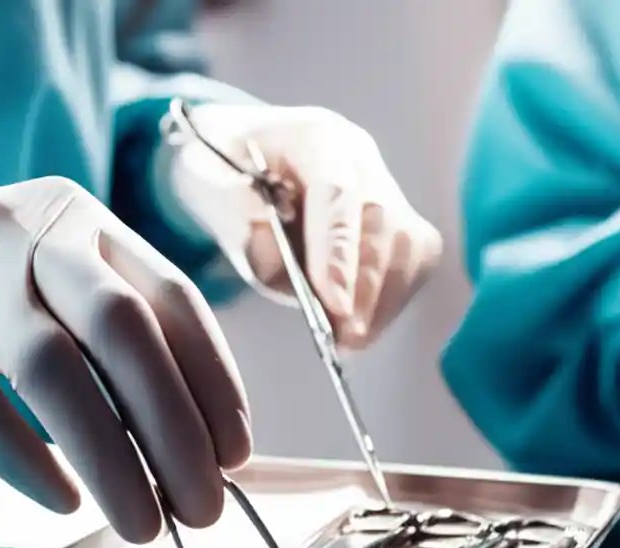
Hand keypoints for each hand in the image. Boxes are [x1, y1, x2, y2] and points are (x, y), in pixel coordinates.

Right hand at [0, 179, 251, 541]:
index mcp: (80, 221)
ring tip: (145, 521)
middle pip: (122, 328)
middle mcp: (28, 233)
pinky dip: (26, 461)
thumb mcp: (52, 282)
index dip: (215, 379)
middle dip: (174, 426)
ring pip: (51, 369)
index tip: (236, 453)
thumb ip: (118, 339)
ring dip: (111, 457)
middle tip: (203, 505)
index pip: (171, 296)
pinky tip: (63, 500)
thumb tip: (196, 445)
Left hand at [161, 104, 441, 349]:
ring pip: (409, 242)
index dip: (339, 252)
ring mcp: (383, 184)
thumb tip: (283, 267)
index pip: (338, 193)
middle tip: (344, 338)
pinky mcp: (395, 217)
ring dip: (384, 298)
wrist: (235, 158)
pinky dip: (391, 297)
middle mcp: (359, 156)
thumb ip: (240, 224)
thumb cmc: (218, 171)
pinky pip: (413, 259)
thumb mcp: (206, 188)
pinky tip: (362, 324)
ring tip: (351, 339)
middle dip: (366, 286)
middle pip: (383, 220)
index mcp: (313, 136)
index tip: (335, 305)